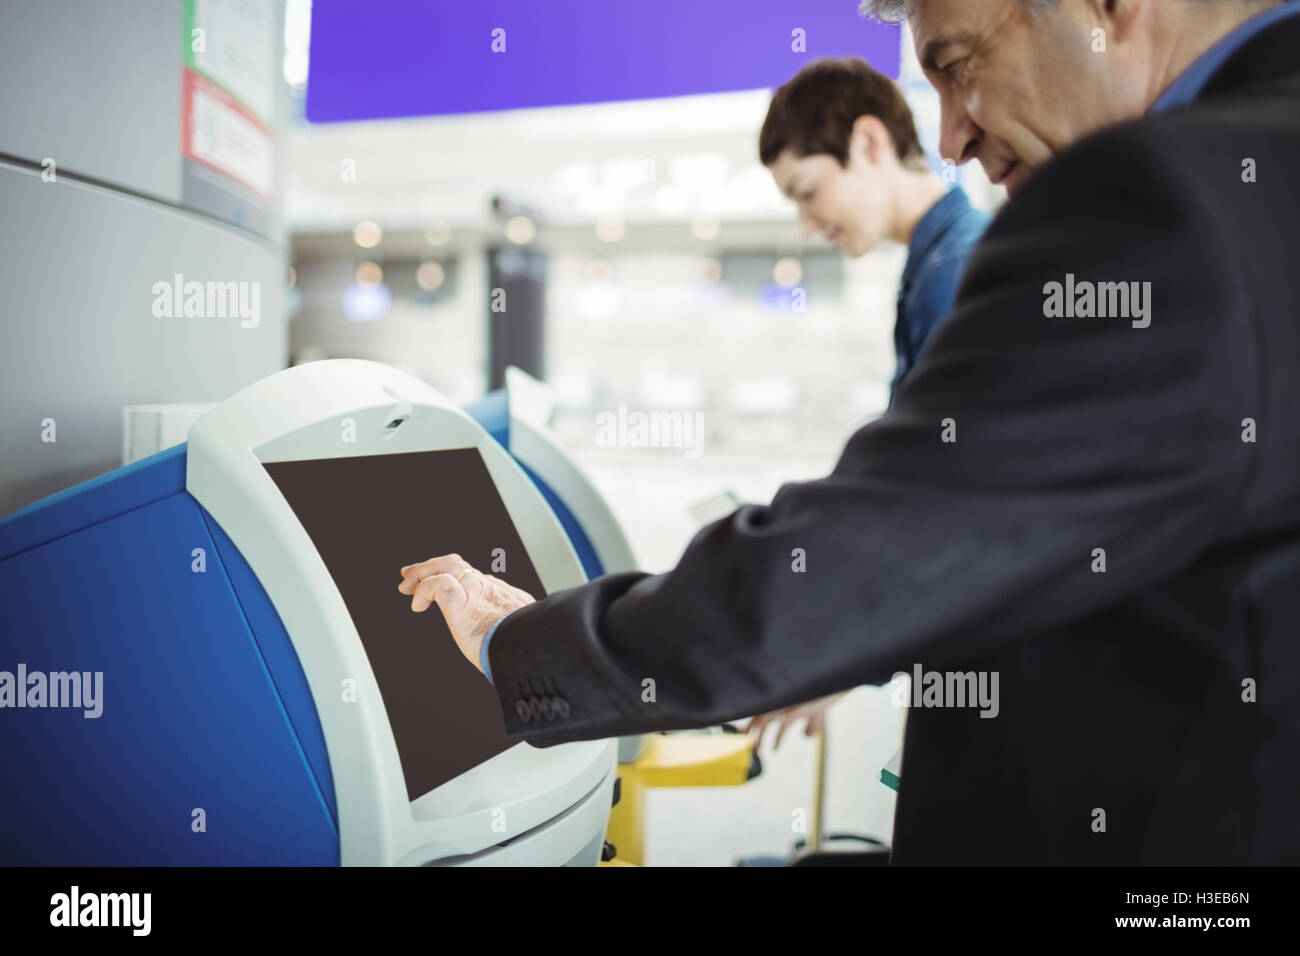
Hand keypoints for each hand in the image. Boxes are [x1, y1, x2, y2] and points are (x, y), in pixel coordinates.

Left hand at [397, 554, 535, 673]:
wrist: (534, 647)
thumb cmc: (529, 652)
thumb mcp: (523, 640)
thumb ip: (515, 639)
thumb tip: (515, 657)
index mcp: (507, 598)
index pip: (478, 579)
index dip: (457, 579)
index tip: (446, 587)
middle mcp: (491, 587)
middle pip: (458, 564)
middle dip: (434, 566)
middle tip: (413, 574)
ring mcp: (476, 588)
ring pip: (445, 565)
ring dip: (422, 572)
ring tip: (407, 584)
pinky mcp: (460, 597)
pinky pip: (436, 584)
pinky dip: (424, 590)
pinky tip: (418, 605)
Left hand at [743, 691, 848, 749]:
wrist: (835, 686)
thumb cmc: (825, 696)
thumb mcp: (816, 712)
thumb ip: (810, 723)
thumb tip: (807, 735)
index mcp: (780, 696)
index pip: (759, 708)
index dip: (750, 721)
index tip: (744, 733)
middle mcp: (780, 698)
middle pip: (757, 714)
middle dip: (751, 731)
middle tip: (750, 746)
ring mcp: (787, 703)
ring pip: (765, 721)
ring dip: (760, 738)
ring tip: (759, 751)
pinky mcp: (797, 709)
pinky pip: (783, 726)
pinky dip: (777, 739)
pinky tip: (775, 748)